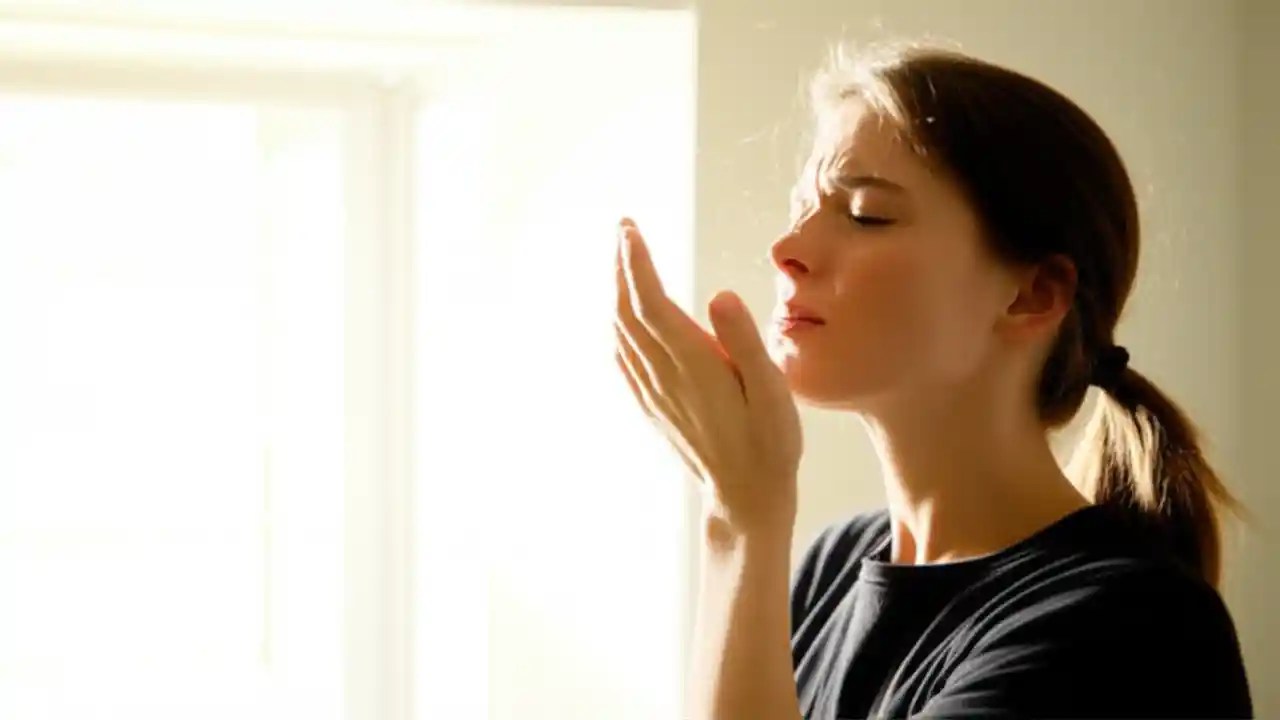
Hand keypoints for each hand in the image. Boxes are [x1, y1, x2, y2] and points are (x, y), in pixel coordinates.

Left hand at [612, 218, 801, 532]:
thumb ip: (745, 341)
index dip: (636, 262)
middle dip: (622, 267)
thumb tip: (719, 295)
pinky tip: (625, 320)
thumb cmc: (769, 443)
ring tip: (624, 264)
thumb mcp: (773, 390)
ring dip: (618, 293)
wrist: (745, 498)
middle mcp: (664, 376)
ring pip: (621, 333)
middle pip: (627, 312)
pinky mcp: (653, 408)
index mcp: (692, 364)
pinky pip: (624, 360)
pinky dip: (619, 328)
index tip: (628, 229)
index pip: (650, 302)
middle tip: (623, 232)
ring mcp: (654, 393)